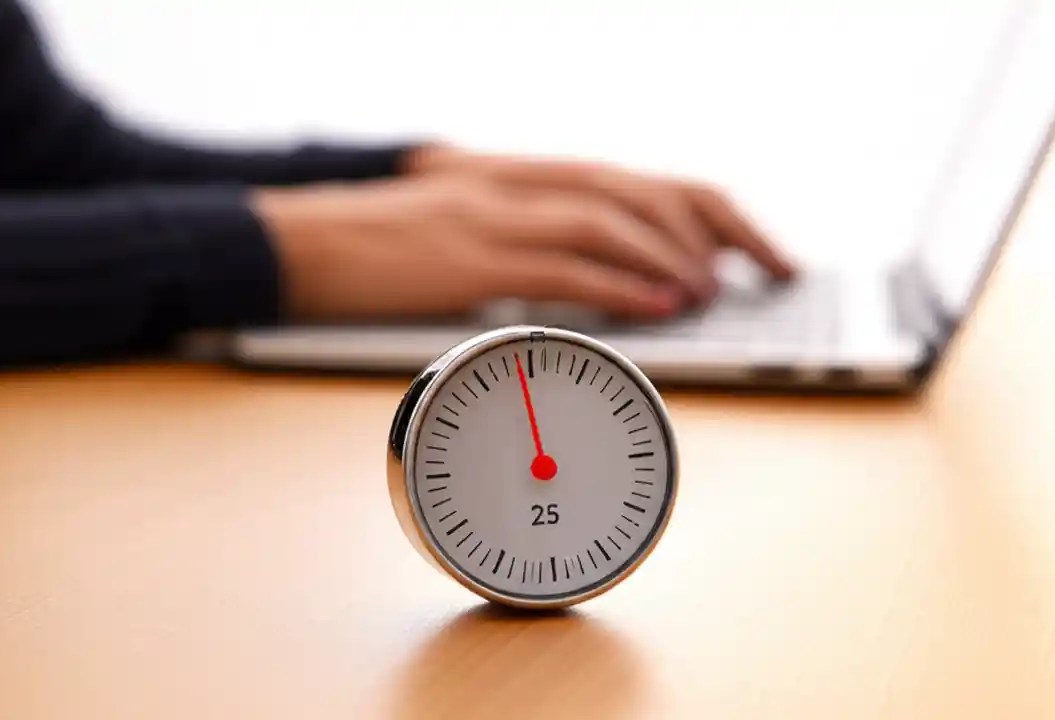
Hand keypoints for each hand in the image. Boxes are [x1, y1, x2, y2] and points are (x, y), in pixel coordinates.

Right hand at [406, 144, 797, 285]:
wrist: (292, 245)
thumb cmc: (369, 247)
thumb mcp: (451, 226)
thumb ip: (514, 238)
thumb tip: (587, 277)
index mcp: (514, 174)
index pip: (632, 176)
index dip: (702, 207)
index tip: (750, 244)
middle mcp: (512, 182)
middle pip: (638, 187)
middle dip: (714, 227)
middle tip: (762, 267)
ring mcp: (490, 215)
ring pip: (608, 219)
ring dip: (670, 255)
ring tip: (709, 291)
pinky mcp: (468, 259)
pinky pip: (563, 267)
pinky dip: (620, 284)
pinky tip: (657, 305)